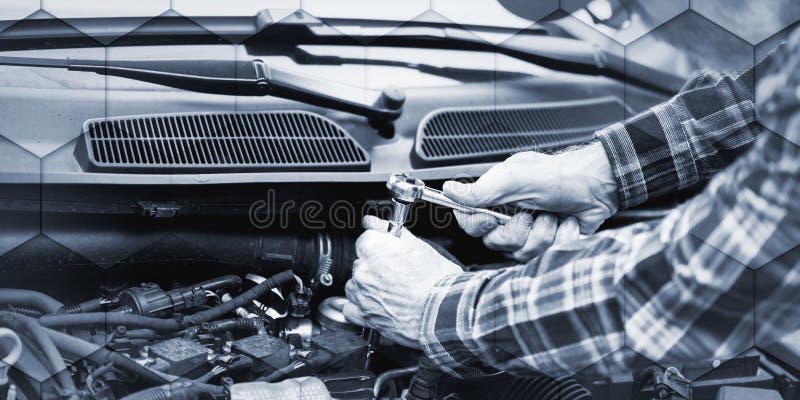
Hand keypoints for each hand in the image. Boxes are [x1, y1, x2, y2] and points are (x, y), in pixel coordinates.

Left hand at [342, 216, 462, 348]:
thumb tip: (373, 221)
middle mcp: (362, 269)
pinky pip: (350, 309)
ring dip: (368, 287)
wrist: (444, 311)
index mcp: (373, 247)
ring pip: (355, 285)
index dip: (381, 246)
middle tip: (398, 274)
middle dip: (376, 267)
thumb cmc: (437, 280)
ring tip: (393, 292)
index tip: (391, 253)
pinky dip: (361, 307)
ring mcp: (361, 294)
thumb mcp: (417, 246)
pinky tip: (378, 306)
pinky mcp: (364, 316)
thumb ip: (389, 231)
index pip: (366, 239)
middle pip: (361, 262)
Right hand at [444, 142, 618, 259]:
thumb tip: (449, 190)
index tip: (494, 215)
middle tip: (532, 210)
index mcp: (496, 198)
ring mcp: (528, 232)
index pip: (469, 222)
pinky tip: (566, 223)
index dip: (480, 224)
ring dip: (542, 233)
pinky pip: (544, 256)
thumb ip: (480, 190)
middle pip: (495, 242)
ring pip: (520, 252)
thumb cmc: (559, 176)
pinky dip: (560, 238)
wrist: (598, 186)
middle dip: (518, 229)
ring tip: (553, 214)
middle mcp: (509, 217)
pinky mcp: (548, 245)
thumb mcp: (515, 178)